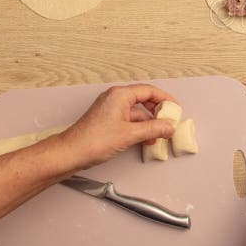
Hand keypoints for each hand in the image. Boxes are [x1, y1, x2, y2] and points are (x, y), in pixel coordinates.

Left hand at [59, 84, 176, 169]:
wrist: (70, 154)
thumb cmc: (93, 141)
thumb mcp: (130, 134)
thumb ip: (153, 129)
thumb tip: (169, 126)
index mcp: (120, 95)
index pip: (149, 91)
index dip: (165, 99)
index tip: (174, 108)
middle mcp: (115, 98)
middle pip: (143, 99)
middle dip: (157, 111)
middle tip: (169, 120)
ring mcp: (110, 109)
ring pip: (136, 112)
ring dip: (148, 123)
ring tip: (158, 134)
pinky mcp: (107, 120)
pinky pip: (128, 119)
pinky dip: (138, 128)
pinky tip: (145, 139)